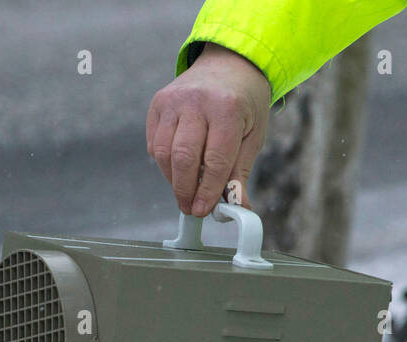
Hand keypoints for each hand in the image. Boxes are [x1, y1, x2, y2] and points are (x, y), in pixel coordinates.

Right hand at [146, 43, 270, 215]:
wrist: (229, 65)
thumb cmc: (244, 104)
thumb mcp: (252, 136)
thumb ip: (239, 172)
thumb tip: (236, 207)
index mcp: (227, 109)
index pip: (214, 160)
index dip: (207, 190)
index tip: (204, 210)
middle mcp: (197, 101)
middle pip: (183, 157)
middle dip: (185, 190)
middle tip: (190, 208)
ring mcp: (173, 100)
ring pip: (164, 152)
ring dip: (172, 179)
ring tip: (185, 191)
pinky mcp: (158, 103)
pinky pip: (155, 143)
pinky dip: (164, 162)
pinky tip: (177, 168)